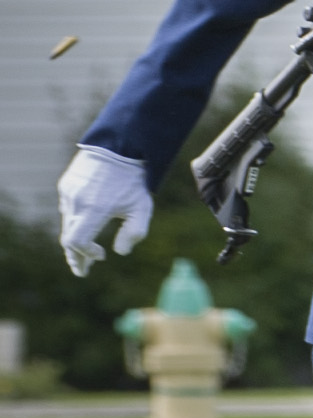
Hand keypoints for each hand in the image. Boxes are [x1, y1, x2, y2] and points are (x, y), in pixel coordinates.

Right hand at [54, 146, 151, 277]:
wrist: (118, 147)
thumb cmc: (133, 180)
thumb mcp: (142, 208)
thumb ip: (134, 233)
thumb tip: (120, 253)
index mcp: (94, 209)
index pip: (76, 241)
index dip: (85, 255)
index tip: (101, 257)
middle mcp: (76, 202)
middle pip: (68, 237)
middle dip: (75, 256)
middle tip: (82, 270)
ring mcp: (68, 193)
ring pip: (67, 224)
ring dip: (74, 240)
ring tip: (83, 254)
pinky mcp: (65, 186)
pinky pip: (67, 209)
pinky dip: (74, 222)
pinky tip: (83, 227)